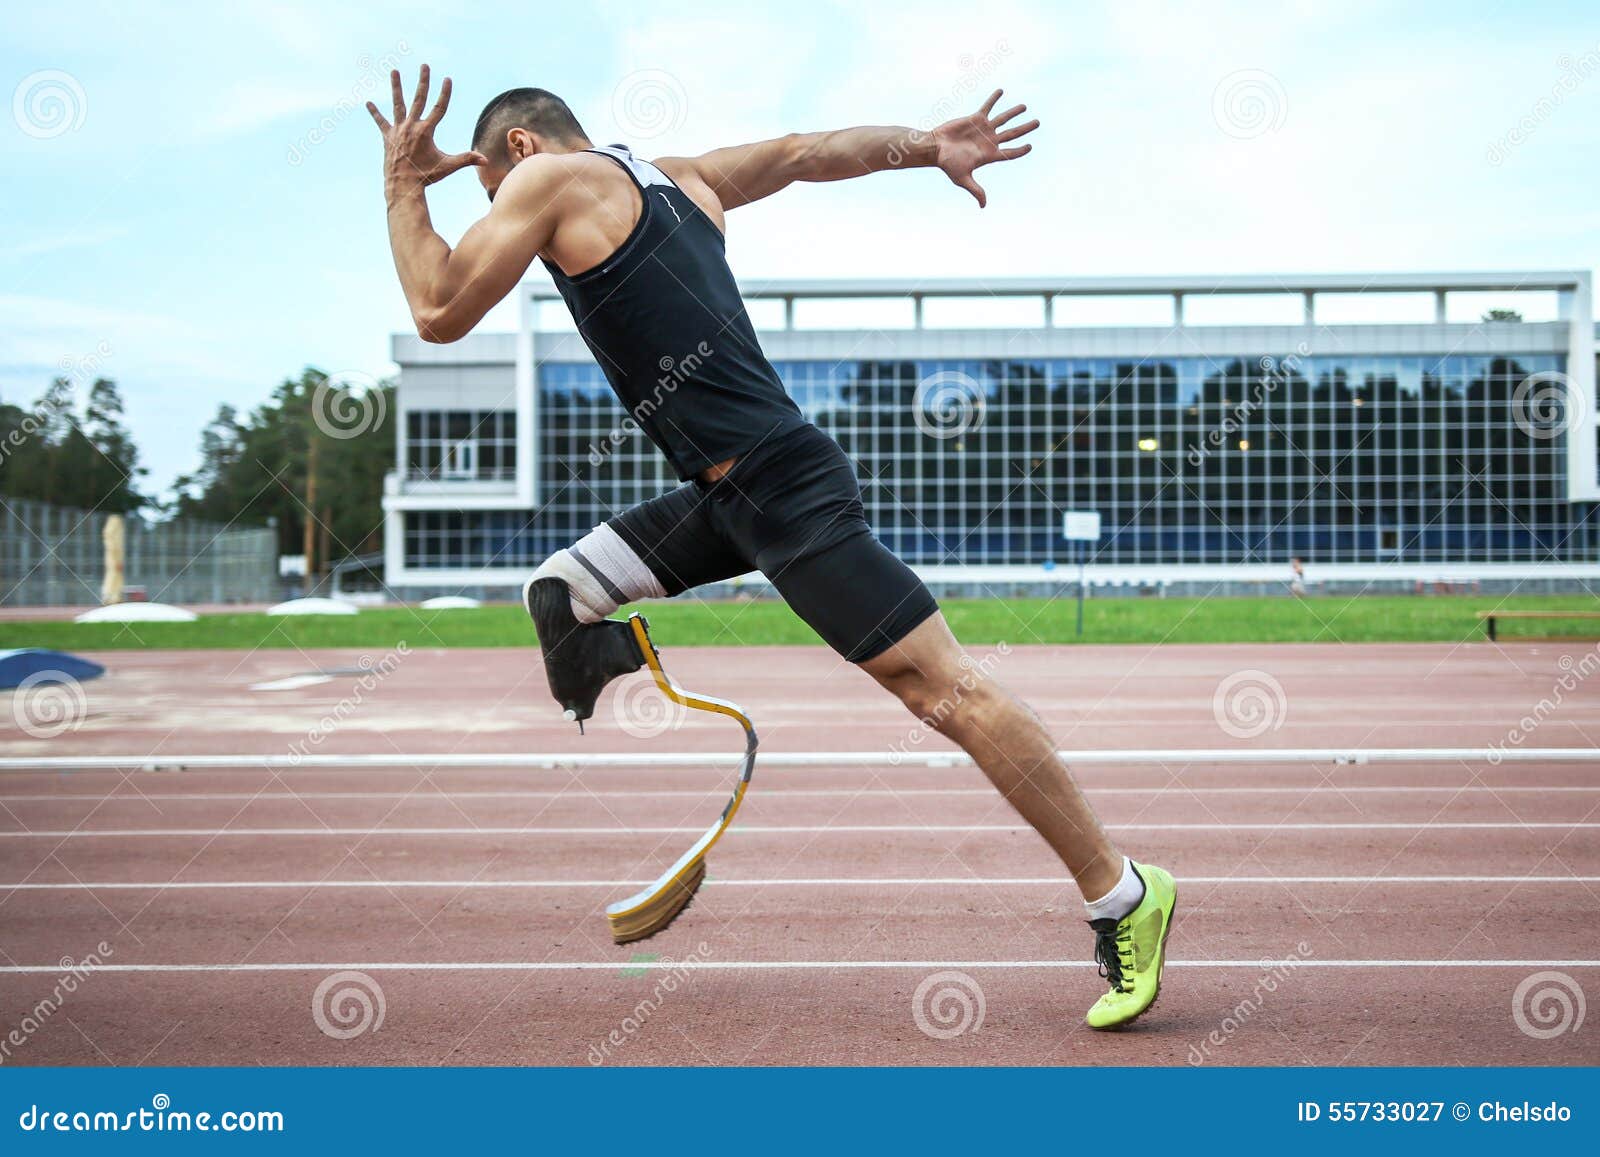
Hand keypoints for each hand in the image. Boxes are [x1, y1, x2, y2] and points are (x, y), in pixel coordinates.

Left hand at [366, 65, 485, 197]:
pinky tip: (368, 103)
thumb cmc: (426, 176)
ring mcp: (398, 129)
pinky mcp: (387, 136)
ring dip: (396, 87)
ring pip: (397, 104)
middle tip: (424, 66)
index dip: (444, 93)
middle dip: (423, 81)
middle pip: (418, 98)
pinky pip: (380, 121)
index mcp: (426, 130)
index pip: (438, 107)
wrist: (402, 185)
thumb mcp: (448, 166)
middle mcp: (411, 126)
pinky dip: (374, 112)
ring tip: (394, 71)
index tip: (447, 79)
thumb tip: (485, 160)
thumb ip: (466, 159)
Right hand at [930, 89, 1038, 207]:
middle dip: (1025, 128)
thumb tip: (983, 206)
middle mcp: (989, 141)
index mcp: (989, 155)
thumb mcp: (962, 179)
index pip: (1010, 153)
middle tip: (1037, 123)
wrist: (935, 147)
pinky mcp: (975, 119)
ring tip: (1024, 107)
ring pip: (1003, 119)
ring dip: (1014, 112)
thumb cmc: (948, 164)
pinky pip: (987, 107)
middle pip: (1012, 134)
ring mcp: (983, 129)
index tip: (1030, 146)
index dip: (1021, 150)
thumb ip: (975, 190)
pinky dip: (994, 99)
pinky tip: (1001, 91)